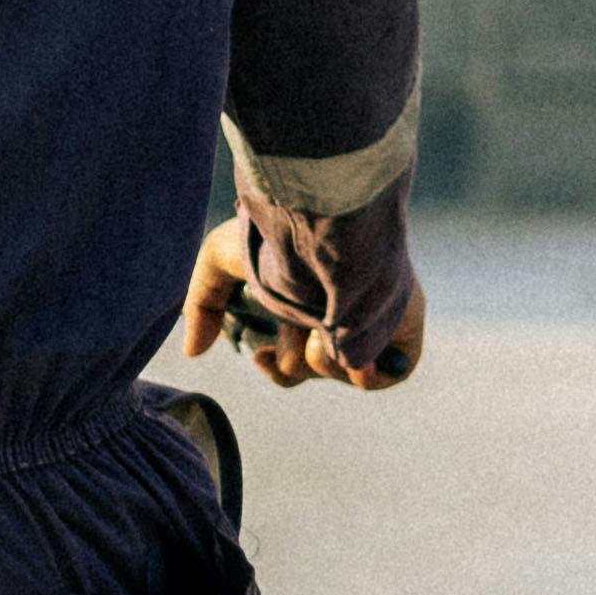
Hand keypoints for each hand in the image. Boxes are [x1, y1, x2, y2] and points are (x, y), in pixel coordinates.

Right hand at [179, 223, 422, 391]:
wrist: (325, 220)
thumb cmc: (274, 229)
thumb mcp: (221, 257)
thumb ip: (201, 304)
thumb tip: (193, 352)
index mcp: (304, 301)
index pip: (289, 357)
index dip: (273, 367)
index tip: (259, 354)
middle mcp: (338, 311)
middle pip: (315, 369)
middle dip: (293, 363)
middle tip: (288, 340)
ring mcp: (372, 318)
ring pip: (348, 372)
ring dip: (325, 363)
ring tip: (319, 334)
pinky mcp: (402, 323)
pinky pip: (395, 369)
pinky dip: (371, 374)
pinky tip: (351, 356)